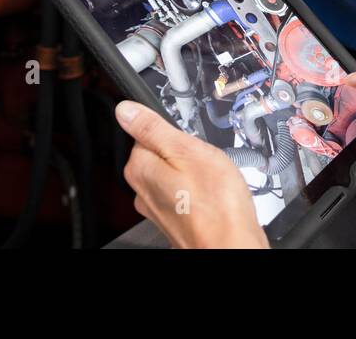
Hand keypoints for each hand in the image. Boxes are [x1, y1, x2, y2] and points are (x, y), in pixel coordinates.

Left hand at [116, 101, 268, 248]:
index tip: (190, 137)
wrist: (230, 245)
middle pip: (161, 153)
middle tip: (205, 158)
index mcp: (140, 168)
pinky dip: (197, 190)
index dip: (173, 130)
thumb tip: (126, 110)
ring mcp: (158, 208)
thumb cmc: (216, 205)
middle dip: (184, 151)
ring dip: (193, 171)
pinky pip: (183, 193)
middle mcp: (142, 191)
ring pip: (174, 173)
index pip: (146, 132)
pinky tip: (213, 194)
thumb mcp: (187, 151)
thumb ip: (153, 128)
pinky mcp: (174, 219)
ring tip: (212, 179)